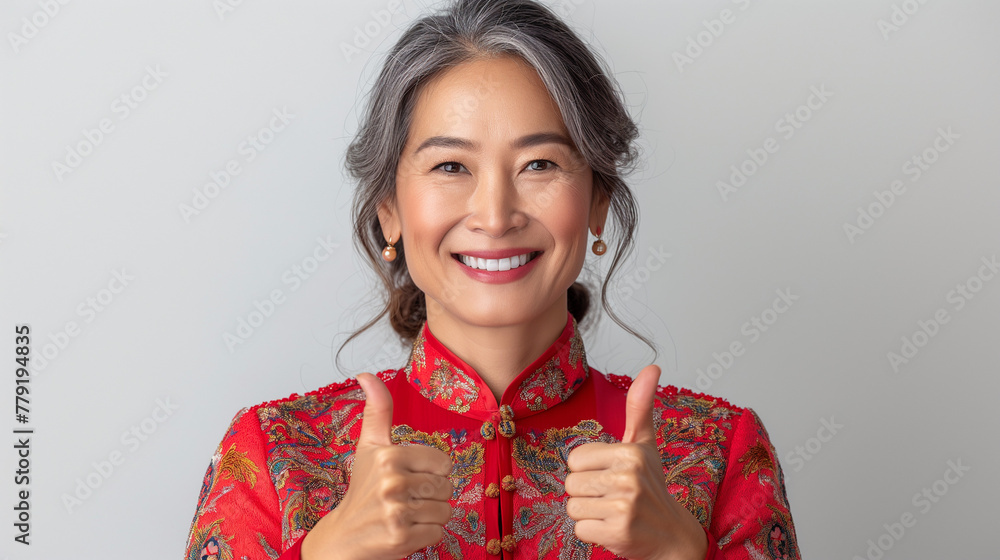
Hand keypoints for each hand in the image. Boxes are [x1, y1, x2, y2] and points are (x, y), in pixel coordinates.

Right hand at [301, 372, 453, 559]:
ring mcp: (396, 511)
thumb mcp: (369, 447)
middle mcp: (392, 481)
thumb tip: (366, 374)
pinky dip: (426, 536)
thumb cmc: (363, 489)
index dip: (432, 472)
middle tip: (406, 499)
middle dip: (432, 496)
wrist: (342, 538)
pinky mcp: (401, 538)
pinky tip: (404, 531)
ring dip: (430, 517)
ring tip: (406, 515)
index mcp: (390, 455)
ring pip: (445, 511)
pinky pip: (438, 533)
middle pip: (446, 487)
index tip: (410, 477)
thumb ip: (377, 410)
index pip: (444, 463)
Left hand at [564, 365, 707, 559]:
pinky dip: (593, 534)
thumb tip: (652, 367)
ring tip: (612, 512)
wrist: (673, 536)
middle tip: (612, 498)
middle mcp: (629, 477)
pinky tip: (614, 529)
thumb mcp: (645, 444)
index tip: (610, 477)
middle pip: (571, 483)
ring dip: (588, 514)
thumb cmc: (651, 487)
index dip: (587, 470)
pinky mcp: (618, 533)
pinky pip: (580, 530)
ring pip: (573, 507)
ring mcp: (624, 506)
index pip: (574, 459)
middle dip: (587, 494)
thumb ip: (640, 406)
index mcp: (630, 451)